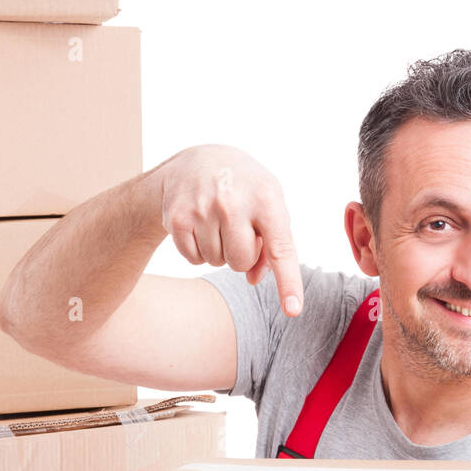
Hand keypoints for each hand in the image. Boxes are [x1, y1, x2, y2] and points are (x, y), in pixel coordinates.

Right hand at [151, 143, 302, 313]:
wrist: (198, 161)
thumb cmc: (245, 191)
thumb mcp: (268, 206)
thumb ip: (272, 245)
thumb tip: (253, 278)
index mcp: (266, 196)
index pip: (280, 248)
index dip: (288, 282)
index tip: (294, 310)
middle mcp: (233, 200)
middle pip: (241, 263)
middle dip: (241, 255)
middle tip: (236, 229)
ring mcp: (201, 208)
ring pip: (217, 263)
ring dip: (219, 251)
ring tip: (218, 222)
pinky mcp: (176, 218)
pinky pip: (194, 259)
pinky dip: (199, 250)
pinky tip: (200, 226)